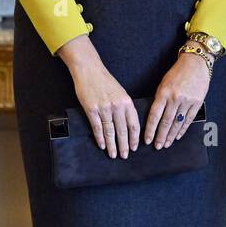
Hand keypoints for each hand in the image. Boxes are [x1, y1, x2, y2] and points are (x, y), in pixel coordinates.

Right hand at [58, 35, 137, 158]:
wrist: (90, 71)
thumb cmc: (106, 82)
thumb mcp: (121, 93)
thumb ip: (125, 107)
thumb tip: (128, 124)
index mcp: (127, 102)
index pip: (134, 124)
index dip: (135, 138)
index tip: (135, 147)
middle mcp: (117, 106)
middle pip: (123, 130)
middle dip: (125, 145)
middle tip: (125, 156)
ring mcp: (104, 108)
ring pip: (110, 131)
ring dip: (112, 145)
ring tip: (114, 154)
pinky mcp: (91, 110)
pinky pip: (97, 127)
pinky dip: (100, 138)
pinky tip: (102, 145)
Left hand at [145, 53, 209, 148]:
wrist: (195, 63)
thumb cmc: (177, 73)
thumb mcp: (163, 84)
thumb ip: (160, 99)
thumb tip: (155, 117)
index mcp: (163, 93)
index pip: (154, 116)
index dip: (150, 129)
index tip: (147, 140)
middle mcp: (175, 98)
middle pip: (166, 122)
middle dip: (160, 136)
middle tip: (157, 146)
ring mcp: (187, 101)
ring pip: (177, 123)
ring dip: (171, 135)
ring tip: (166, 144)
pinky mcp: (197, 102)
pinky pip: (189, 119)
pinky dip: (183, 129)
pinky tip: (178, 136)